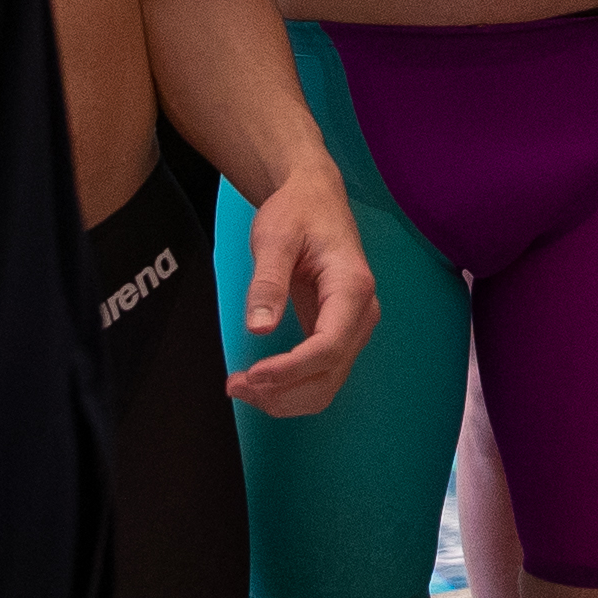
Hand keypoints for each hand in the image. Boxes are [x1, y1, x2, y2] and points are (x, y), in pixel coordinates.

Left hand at [228, 153, 379, 417]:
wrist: (315, 199)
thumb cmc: (298, 211)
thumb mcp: (275, 237)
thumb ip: (268, 282)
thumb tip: (259, 329)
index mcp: (352, 286)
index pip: (329, 345)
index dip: (291, 369)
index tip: (252, 375)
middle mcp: (362, 313)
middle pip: (330, 374)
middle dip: (283, 391)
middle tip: (235, 385)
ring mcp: (353, 327)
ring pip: (327, 384)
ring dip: (286, 397)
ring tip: (242, 387)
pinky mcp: (339, 335)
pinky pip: (322, 376)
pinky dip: (291, 389)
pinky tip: (261, 383)